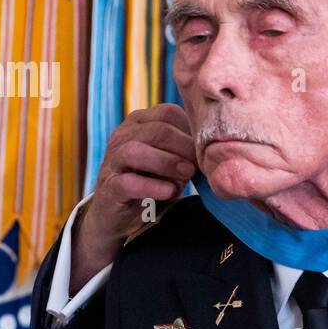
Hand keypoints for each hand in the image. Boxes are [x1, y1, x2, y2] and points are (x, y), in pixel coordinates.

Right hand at [71, 104, 195, 292]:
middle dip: (183, 146)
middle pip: (155, 130)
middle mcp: (122, 137)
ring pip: (134, 151)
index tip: (207, 149)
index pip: (168, 113)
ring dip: (166, 162)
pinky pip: (127, 182)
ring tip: (186, 175)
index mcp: (140, 123)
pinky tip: (170, 192)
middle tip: (199, 165)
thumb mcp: (174, 162)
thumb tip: (218, 148)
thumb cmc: (154, 182)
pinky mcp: (109, 187)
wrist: (123, 215)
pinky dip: (152, 186)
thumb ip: (189, 150)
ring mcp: (112, 161)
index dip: (191, 129)